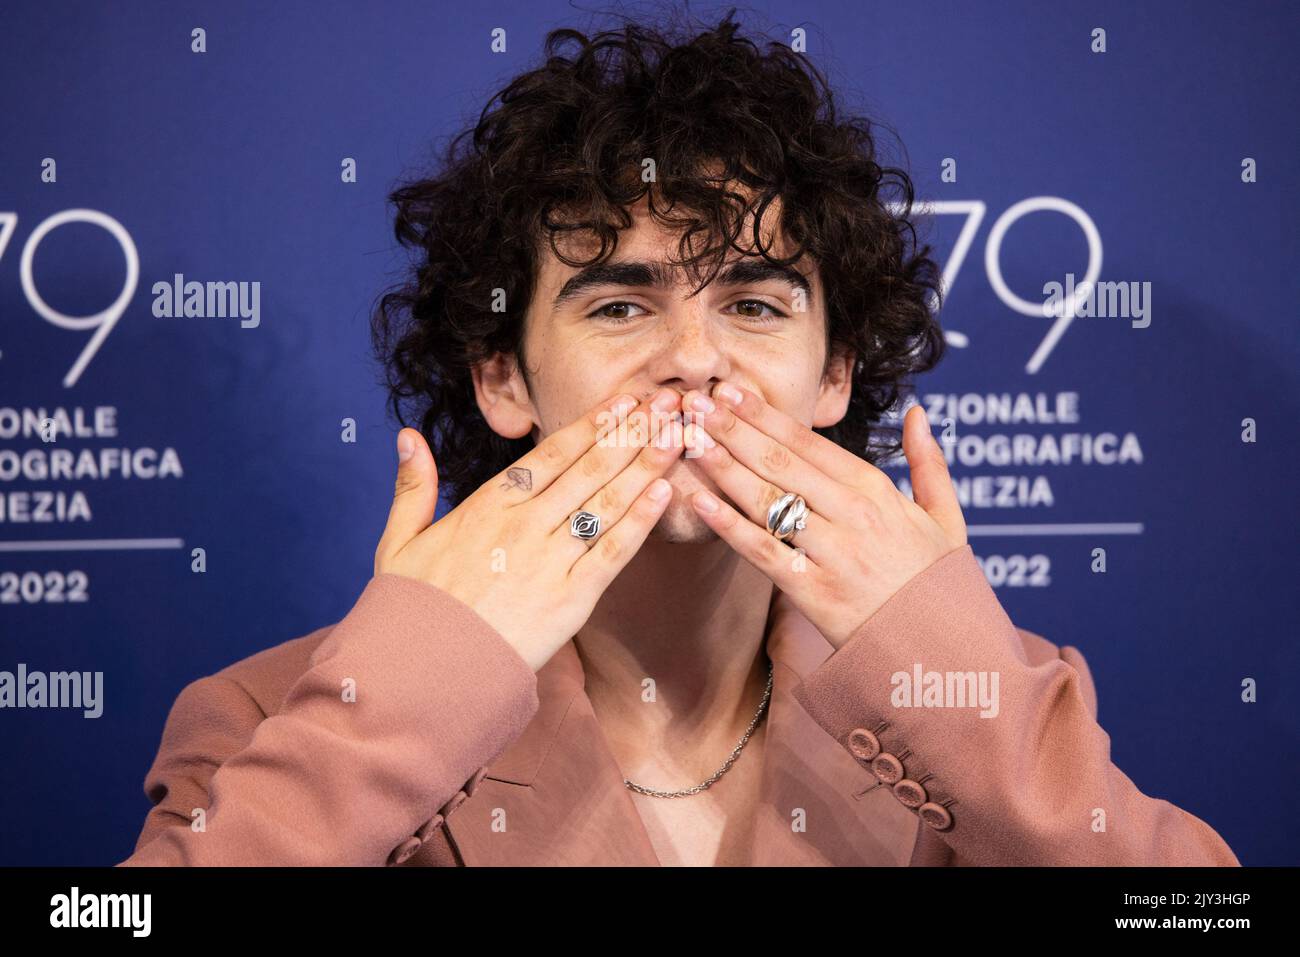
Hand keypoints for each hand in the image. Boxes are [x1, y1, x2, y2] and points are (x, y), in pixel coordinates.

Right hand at [374, 388, 685, 671]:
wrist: (421, 671)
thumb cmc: (410, 610)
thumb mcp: (399, 540)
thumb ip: (413, 485)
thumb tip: (408, 436)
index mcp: (488, 504)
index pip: (552, 452)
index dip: (593, 423)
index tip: (625, 401)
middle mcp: (524, 523)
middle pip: (589, 468)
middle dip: (632, 432)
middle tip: (667, 402)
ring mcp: (549, 560)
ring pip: (607, 502)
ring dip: (645, 466)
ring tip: (677, 434)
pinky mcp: (570, 599)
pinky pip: (612, 552)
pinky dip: (640, 521)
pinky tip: (664, 493)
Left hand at [679, 382, 966, 650]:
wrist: (942, 652)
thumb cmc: (938, 585)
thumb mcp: (946, 519)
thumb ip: (929, 463)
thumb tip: (920, 412)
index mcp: (876, 490)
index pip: (808, 443)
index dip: (763, 415)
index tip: (729, 391)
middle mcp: (852, 514)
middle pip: (779, 462)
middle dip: (732, 429)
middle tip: (693, 403)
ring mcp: (831, 552)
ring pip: (766, 499)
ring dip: (722, 466)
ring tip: (688, 440)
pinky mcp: (812, 591)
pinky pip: (762, 552)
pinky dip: (728, 525)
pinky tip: (698, 501)